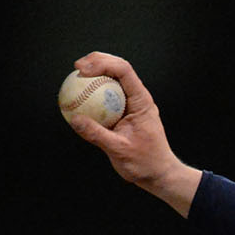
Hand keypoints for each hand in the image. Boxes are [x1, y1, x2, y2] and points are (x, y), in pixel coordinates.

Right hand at [67, 52, 201, 216]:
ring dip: (96, 72)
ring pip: (114, 79)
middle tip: (77, 67)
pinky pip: (108, 96)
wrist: (158, 174)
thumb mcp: (119, 150)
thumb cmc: (145, 163)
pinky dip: (95, 92)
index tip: (82, 70)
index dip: (102, 63)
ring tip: (77, 75)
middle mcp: (138, 98)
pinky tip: (79, 96)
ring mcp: (132, 104)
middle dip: (97, 60)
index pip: (124, 71)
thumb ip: (96, 134)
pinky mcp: (125, 112)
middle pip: (118, 68)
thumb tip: (75, 118)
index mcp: (141, 101)